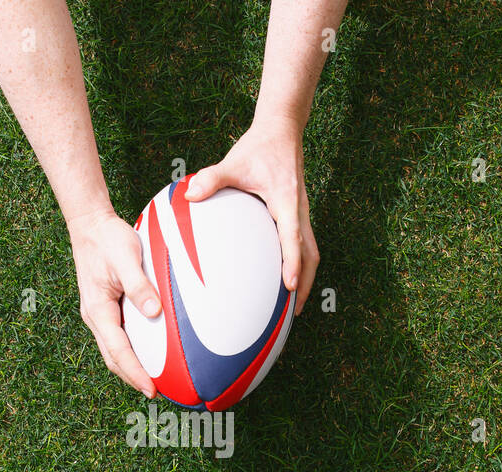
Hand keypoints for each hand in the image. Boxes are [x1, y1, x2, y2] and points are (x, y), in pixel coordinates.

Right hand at [67, 209, 162, 396]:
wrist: (90, 224)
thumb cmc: (108, 238)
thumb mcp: (127, 257)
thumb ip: (139, 285)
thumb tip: (155, 311)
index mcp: (97, 310)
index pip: (118, 351)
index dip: (135, 373)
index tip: (151, 389)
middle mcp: (94, 317)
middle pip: (113, 358)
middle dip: (132, 378)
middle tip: (156, 393)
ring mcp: (98, 313)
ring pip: (113, 350)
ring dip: (130, 368)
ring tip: (152, 380)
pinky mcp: (104, 308)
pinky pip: (116, 337)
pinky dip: (130, 351)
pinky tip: (147, 352)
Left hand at [184, 115, 318, 315]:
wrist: (282, 131)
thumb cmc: (258, 147)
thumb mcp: (233, 162)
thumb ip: (212, 178)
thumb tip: (189, 194)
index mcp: (287, 201)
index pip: (292, 238)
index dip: (292, 263)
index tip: (290, 286)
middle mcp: (300, 211)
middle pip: (311, 255)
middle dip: (306, 284)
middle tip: (295, 311)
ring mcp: (302, 213)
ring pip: (311, 252)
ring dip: (305, 278)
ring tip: (294, 304)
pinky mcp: (298, 213)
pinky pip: (303, 245)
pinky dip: (298, 264)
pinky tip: (283, 278)